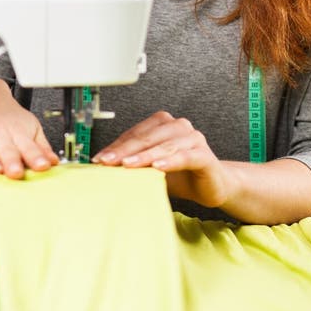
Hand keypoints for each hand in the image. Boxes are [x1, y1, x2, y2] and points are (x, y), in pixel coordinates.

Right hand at [0, 75, 58, 178]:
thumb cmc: (7, 116)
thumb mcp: (29, 126)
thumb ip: (40, 147)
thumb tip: (54, 162)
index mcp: (19, 133)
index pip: (30, 148)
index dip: (36, 157)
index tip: (42, 166)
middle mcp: (0, 133)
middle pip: (8, 150)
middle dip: (12, 162)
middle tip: (16, 173)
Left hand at [91, 111, 229, 209]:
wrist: (211, 187)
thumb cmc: (179, 175)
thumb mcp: (151, 169)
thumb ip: (133, 163)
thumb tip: (104, 168)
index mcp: (163, 124)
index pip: (135, 133)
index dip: (116, 146)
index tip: (98, 159)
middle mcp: (178, 126)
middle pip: (147, 137)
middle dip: (124, 150)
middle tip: (107, 162)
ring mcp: (193, 138)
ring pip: (164, 145)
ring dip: (144, 156)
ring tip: (127, 165)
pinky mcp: (204, 155)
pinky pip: (185, 156)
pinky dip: (170, 161)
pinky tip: (157, 167)